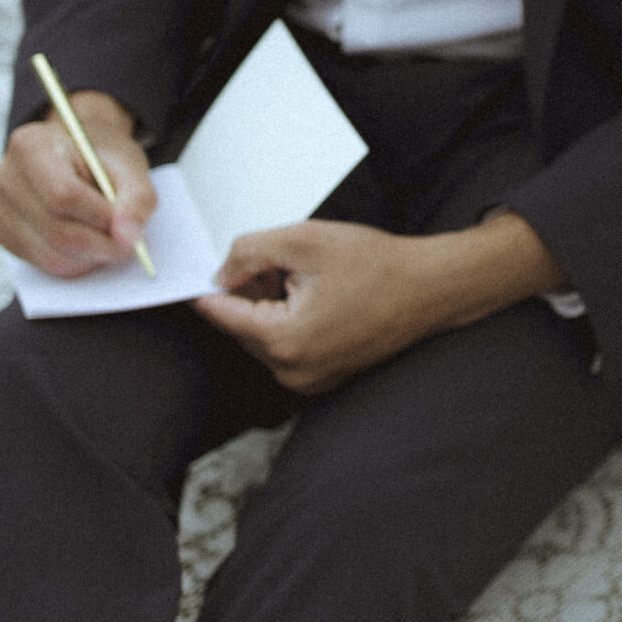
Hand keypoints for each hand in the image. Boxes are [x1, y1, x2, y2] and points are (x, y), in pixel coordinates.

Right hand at [0, 91, 155, 276]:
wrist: (79, 155)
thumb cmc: (103, 158)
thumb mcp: (130, 167)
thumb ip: (137, 200)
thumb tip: (128, 239)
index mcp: (31, 146)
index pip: (63, 196)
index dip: (101, 218)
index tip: (132, 228)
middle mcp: (6, 177)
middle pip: (56, 231)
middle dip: (100, 245)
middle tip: (129, 245)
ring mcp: (0, 208)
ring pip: (51, 254)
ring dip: (91, 258)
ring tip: (111, 240)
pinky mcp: (5, 235)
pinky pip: (44, 264)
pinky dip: (76, 263)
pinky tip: (90, 244)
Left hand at [194, 210, 565, 398]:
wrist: (431, 287)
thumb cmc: (376, 263)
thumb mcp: (303, 240)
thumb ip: (248, 252)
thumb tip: (219, 274)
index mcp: (284, 341)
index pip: (222, 315)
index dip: (206, 288)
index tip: (190, 275)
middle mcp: (293, 371)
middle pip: (243, 327)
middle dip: (249, 293)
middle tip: (273, 260)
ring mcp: (310, 380)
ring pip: (264, 338)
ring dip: (269, 307)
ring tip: (302, 276)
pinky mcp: (325, 377)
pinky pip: (288, 348)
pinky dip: (289, 321)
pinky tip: (315, 295)